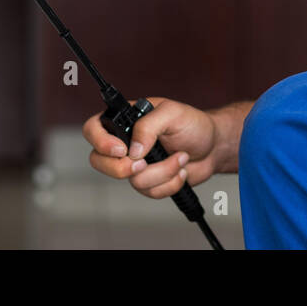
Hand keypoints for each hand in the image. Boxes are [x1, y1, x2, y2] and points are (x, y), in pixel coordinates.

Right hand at [82, 97, 219, 199]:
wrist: (213, 147)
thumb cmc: (193, 124)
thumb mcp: (173, 113)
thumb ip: (149, 126)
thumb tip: (133, 149)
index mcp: (126, 120)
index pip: (93, 129)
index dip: (100, 142)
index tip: (122, 150)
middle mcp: (126, 143)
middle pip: (100, 162)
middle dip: (124, 168)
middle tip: (144, 163)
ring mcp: (136, 164)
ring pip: (132, 180)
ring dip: (162, 171)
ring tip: (181, 157)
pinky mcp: (149, 181)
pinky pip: (150, 192)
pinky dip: (170, 183)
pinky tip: (181, 169)